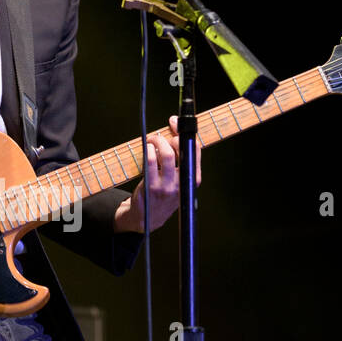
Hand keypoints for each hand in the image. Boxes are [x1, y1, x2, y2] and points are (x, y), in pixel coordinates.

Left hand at [113, 116, 201, 233]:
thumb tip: (174, 124)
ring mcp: (167, 186)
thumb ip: (179, 156)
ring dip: (156, 141)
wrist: (148, 218)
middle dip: (168, 136)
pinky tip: (146, 149)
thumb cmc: (163, 194)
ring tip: (151, 141)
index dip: (184, 131)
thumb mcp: (179, 179)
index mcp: (193, 179)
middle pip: (180, 148)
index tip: (174, 122)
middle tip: (159, 136)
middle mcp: (182, 183)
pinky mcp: (151, 187)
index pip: (195, 149)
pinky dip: (148, 150)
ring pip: (165, 154)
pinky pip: (150, 162)